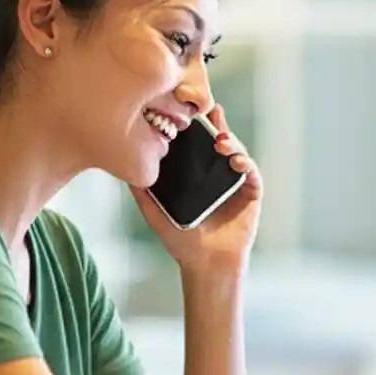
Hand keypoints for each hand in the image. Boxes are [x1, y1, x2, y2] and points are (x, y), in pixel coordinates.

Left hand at [131, 102, 262, 274]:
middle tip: (211, 112)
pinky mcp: (252, 194)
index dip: (197, 126)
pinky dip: (246, 164)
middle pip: (221, 141)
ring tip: (220, 140)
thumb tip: (122, 166)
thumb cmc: (180, 241)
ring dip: (232, 142)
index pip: (198, 143)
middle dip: (218, 125)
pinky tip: (235, 162)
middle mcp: (218, 174)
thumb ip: (141, 191)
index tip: (189, 110)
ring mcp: (236, 183)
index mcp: (198, 175)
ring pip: (238, 153)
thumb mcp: (154, 212)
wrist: (204, 264)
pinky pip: (252, 174)